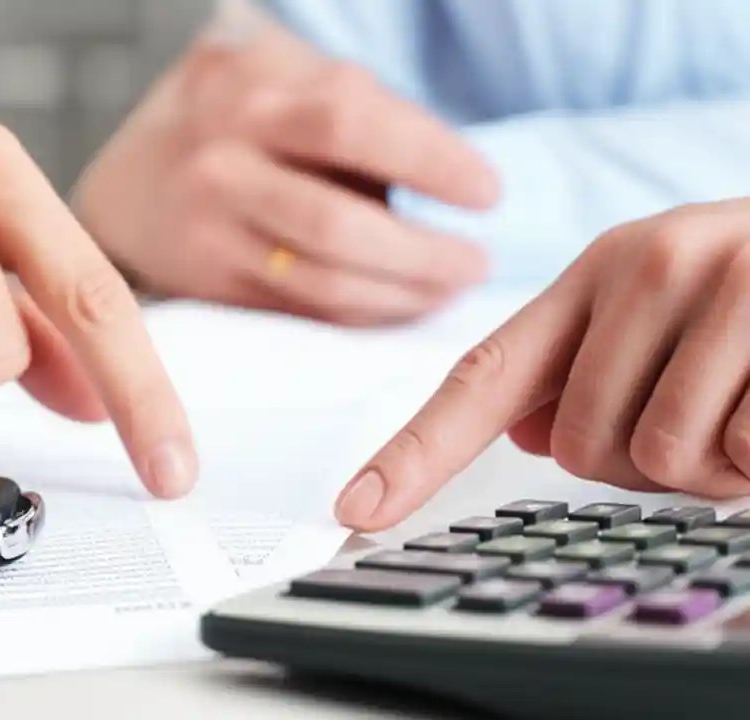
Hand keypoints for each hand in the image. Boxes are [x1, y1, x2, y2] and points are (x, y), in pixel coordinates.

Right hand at [73, 8, 497, 324]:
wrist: (126, 172)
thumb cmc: (237, 119)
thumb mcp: (284, 80)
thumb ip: (354, 114)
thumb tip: (453, 179)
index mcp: (253, 93)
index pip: (353, 123)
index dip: (432, 161)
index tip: (488, 193)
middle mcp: (222, 162)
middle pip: (337, 221)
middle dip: (423, 253)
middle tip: (477, 263)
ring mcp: (208, 228)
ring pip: (321, 279)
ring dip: (402, 295)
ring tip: (448, 288)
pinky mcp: (204, 281)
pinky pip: (299, 309)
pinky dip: (360, 315)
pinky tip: (397, 305)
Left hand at [336, 200, 749, 529]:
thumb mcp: (661, 314)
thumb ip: (587, 370)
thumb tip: (533, 432)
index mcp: (593, 274)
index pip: (481, 376)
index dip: (414, 453)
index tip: (355, 508)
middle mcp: (645, 265)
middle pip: (584, 448)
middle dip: (647, 462)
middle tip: (706, 409)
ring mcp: (725, 283)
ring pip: (665, 460)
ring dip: (716, 465)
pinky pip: (746, 454)